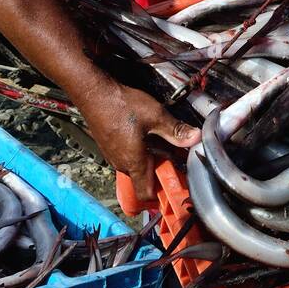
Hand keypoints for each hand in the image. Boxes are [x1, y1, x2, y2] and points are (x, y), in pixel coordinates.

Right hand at [81, 79, 200, 205]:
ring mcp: (114, 155)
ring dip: (151, 158)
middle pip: (145, 178)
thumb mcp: (155, 116)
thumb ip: (175, 130)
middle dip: (161, 169)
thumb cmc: (120, 105)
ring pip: (137, 166)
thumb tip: (195, 138)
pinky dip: (140, 150)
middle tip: (175, 154)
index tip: (176, 183)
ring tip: (162, 140)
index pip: (146, 194)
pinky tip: (146, 133)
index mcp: (134, 162)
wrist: (94, 93)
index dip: (162, 194)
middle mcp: (122, 163)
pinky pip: (128, 156)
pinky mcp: (110, 146)